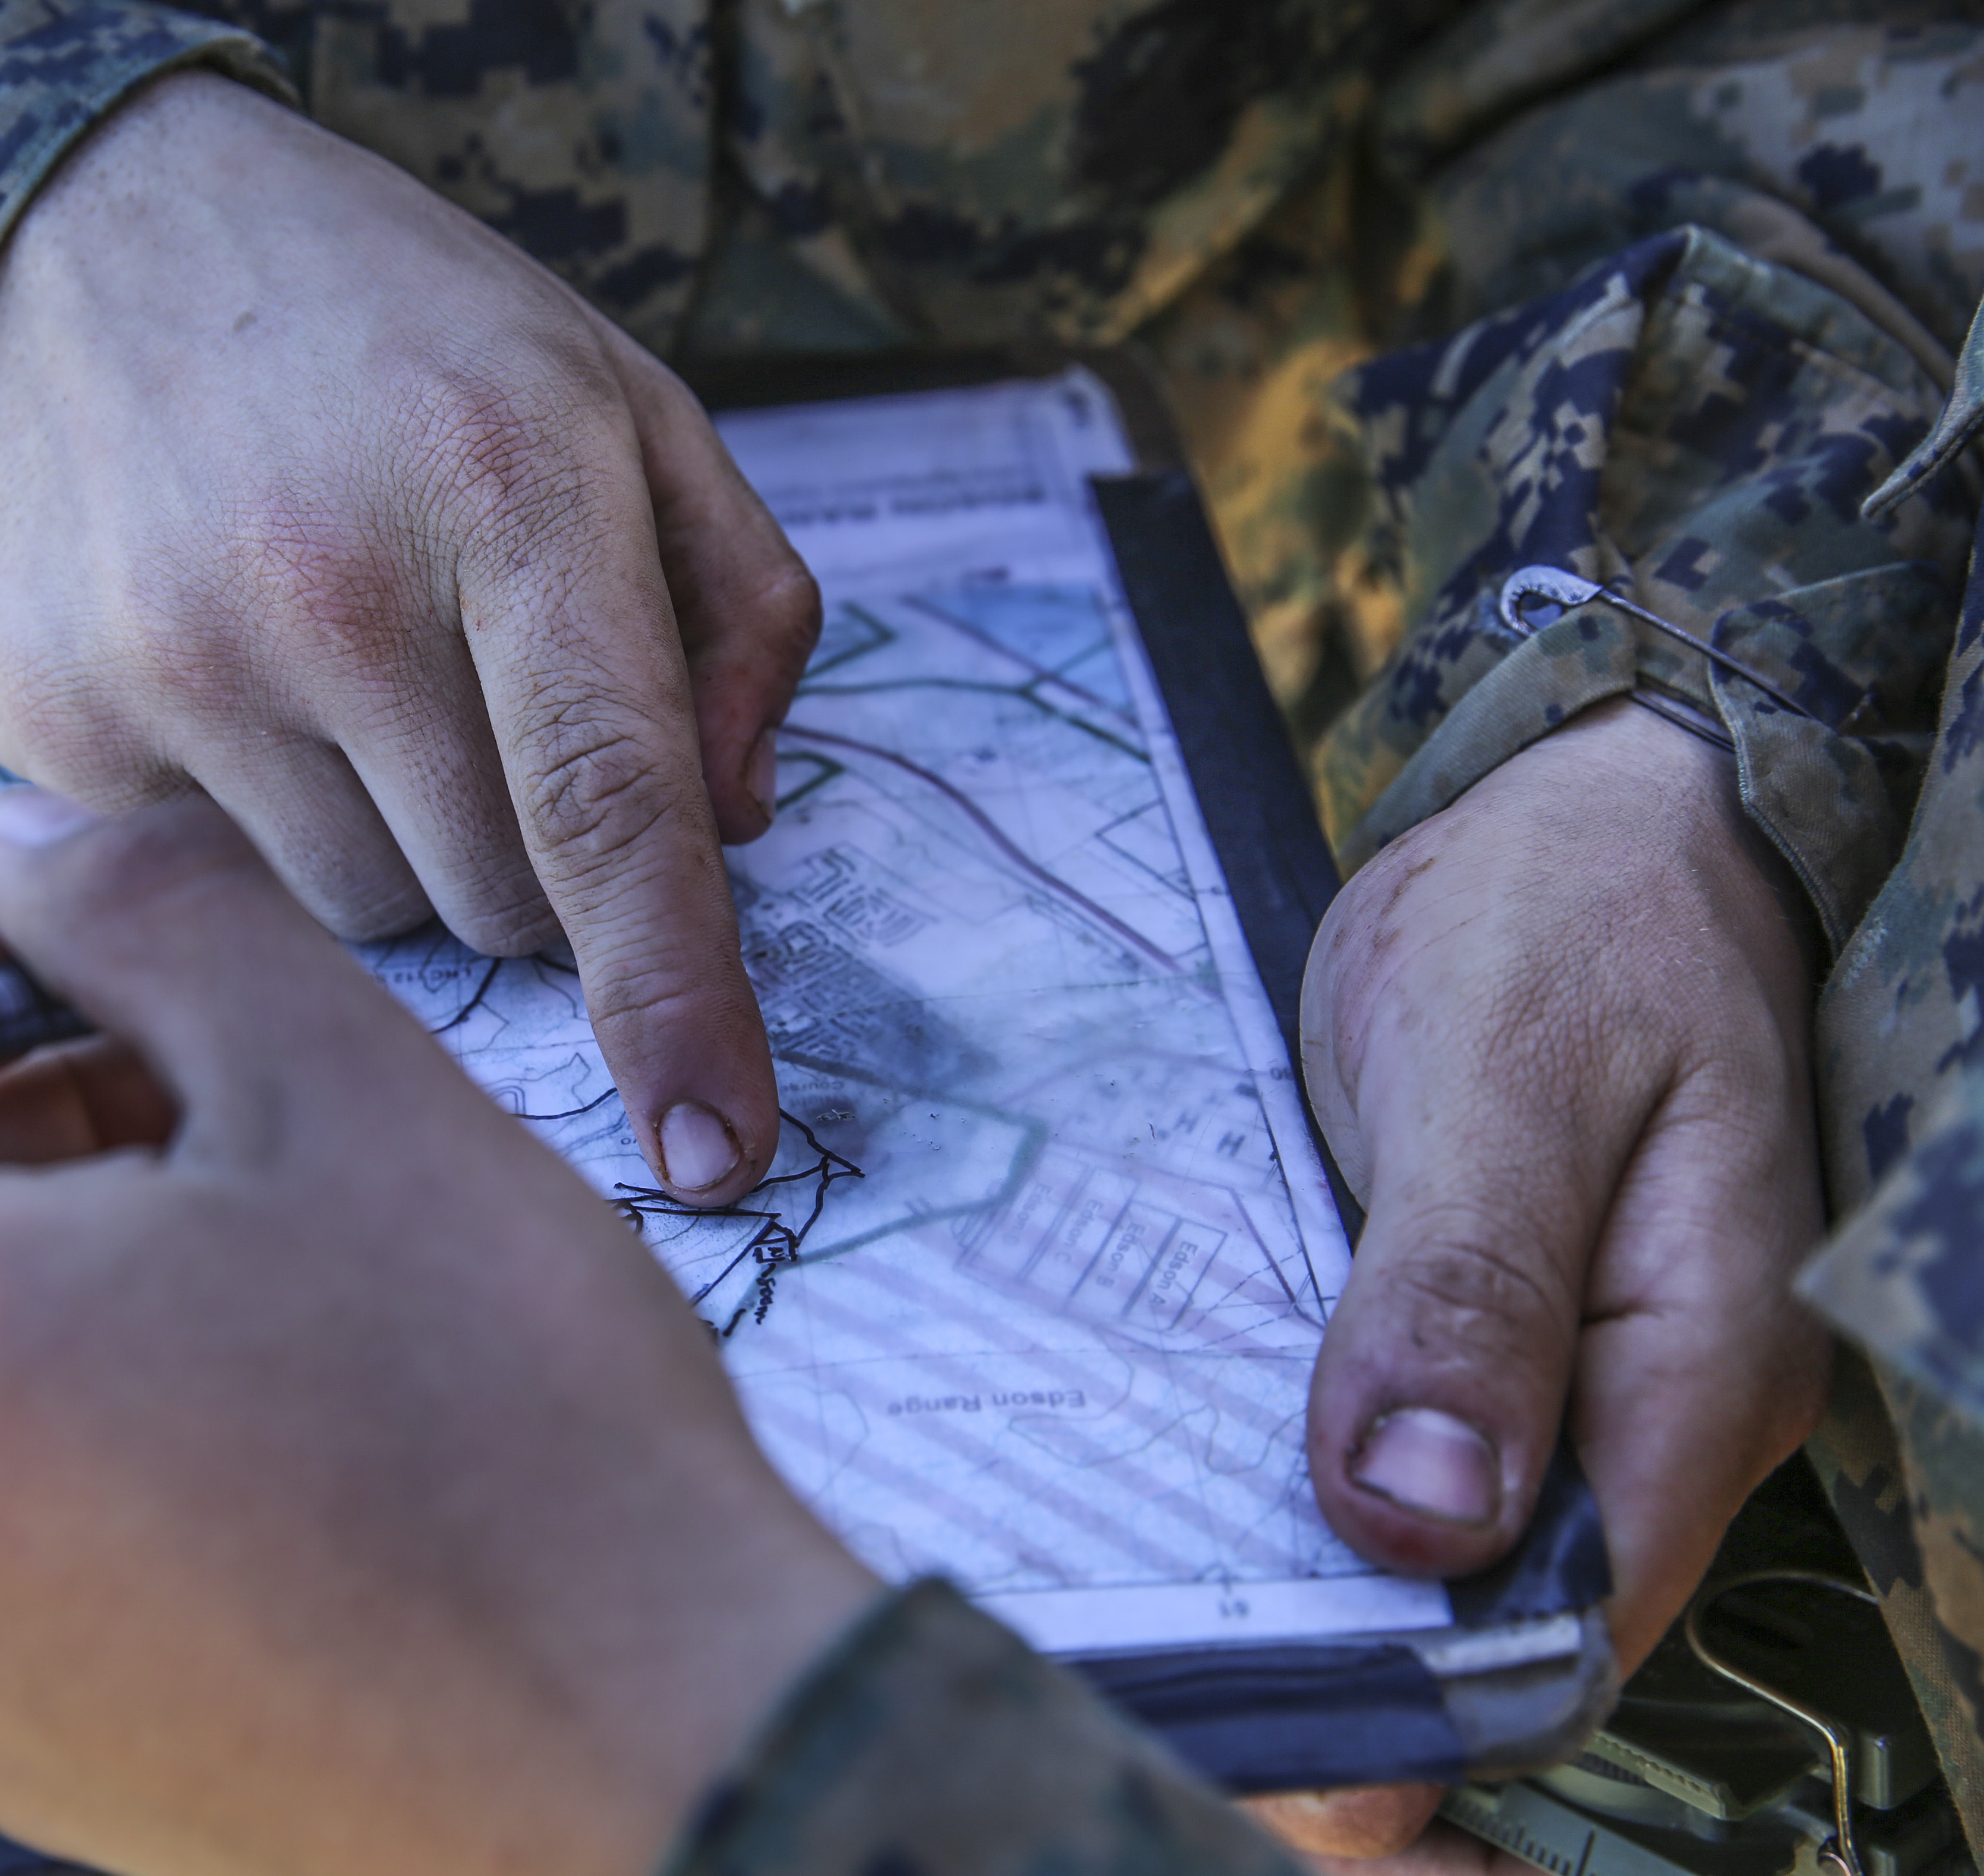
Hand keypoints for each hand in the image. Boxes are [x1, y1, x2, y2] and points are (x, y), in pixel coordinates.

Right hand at [0, 72, 820, 1203]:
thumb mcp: (621, 401)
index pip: (614, 808)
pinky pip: (205, 886)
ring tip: (328, 662)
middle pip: (495, 908)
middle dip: (521, 856)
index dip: (676, 1000)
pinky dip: (243, 819)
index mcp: (512, 486)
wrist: (88, 230)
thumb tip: (735, 829)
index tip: (722, 1159)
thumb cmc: (400, 333)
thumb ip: (734, 611)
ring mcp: (167, 662)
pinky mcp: (42, 723)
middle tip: (467, 698)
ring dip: (381, 840)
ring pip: (357, 919)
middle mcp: (328, 587)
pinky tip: (216, 667)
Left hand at [0, 788, 877, 1875]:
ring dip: (62, 1265)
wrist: (658, 1752)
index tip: (65, 966)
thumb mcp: (336, 1080)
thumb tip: (16, 845)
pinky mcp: (19, 1755)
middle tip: (214, 1081)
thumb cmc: (506, 1419)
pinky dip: (89, 1422)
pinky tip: (281, 1409)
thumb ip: (141, 908)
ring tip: (279, 1246)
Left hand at [1249, 701, 1831, 1860]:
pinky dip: (1312, 1467)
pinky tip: (1190, 1459)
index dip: (1419, 1686)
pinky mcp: (1507, 1340)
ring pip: (1452, 1541)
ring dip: (1313, 1564)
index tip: (1247, 1689)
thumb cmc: (1568, 917)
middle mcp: (1658, 1413)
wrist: (1598, 822)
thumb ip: (1469, 1289)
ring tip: (1140, 1557)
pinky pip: (1416, 1449)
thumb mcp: (1506, 1072)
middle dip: (1347, 1643)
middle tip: (1147, 1625)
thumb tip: (1421, 1524)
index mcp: (1698, 1369)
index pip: (1573, 1622)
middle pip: (1506, 1609)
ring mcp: (1584, 1382)